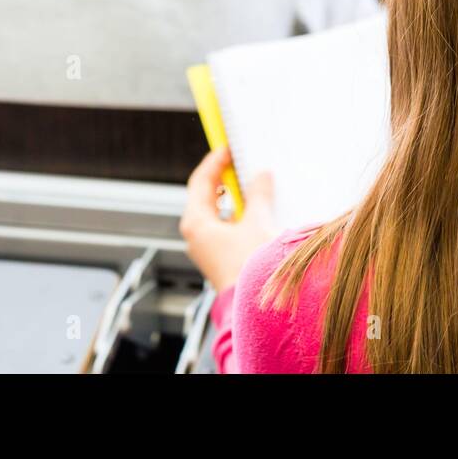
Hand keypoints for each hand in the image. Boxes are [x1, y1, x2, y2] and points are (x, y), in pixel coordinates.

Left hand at [179, 147, 277, 290]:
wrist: (251, 310)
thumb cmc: (249, 268)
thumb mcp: (257, 223)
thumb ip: (258, 195)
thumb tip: (261, 176)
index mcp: (196, 222)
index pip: (202, 181)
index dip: (216, 161)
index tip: (229, 147)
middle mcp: (196, 234)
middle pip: (207, 195)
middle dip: (225, 178)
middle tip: (242, 162)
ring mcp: (207, 246)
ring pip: (218, 211)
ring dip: (234, 197)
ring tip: (253, 183)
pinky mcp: (219, 257)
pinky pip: (226, 226)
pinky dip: (238, 213)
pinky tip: (257, 209)